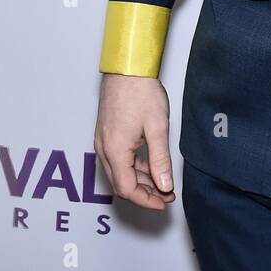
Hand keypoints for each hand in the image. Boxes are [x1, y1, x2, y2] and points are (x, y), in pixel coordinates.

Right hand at [94, 73, 175, 210]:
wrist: (126, 68)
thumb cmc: (140, 92)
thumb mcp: (157, 127)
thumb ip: (160, 159)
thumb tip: (165, 185)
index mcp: (115, 151)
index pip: (127, 189)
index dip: (146, 200)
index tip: (164, 202)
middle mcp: (104, 149)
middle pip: (121, 184)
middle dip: (145, 193)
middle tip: (167, 195)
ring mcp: (104, 141)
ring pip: (119, 173)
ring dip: (140, 181)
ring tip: (163, 182)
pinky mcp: (107, 134)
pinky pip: (118, 160)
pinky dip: (134, 168)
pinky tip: (151, 166)